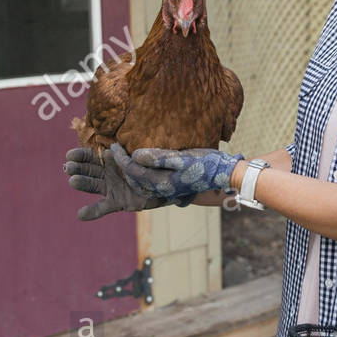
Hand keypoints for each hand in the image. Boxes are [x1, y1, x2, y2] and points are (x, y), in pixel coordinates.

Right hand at [64, 147, 189, 220]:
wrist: (165, 183)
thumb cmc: (152, 165)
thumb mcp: (140, 155)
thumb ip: (129, 153)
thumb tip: (116, 146)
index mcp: (111, 159)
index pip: (92, 156)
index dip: (80, 155)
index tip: (70, 155)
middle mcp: (108, 173)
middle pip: (89, 170)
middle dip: (78, 168)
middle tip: (68, 167)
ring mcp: (111, 188)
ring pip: (93, 185)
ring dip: (82, 183)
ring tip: (72, 181)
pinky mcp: (117, 202)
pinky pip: (103, 207)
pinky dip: (92, 212)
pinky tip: (80, 214)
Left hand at [110, 143, 244, 201]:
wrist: (223, 173)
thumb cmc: (205, 162)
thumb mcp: (183, 157)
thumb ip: (158, 157)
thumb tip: (136, 155)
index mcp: (162, 183)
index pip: (133, 170)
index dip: (121, 158)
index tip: (113, 145)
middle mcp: (161, 190)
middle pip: (132, 180)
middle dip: (120, 167)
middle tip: (112, 152)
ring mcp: (165, 190)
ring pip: (138, 184)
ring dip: (127, 173)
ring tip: (121, 160)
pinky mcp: (170, 187)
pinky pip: (147, 185)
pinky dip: (137, 177)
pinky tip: (137, 168)